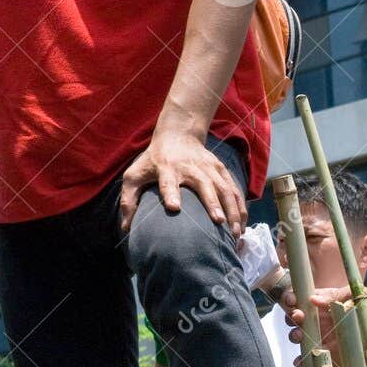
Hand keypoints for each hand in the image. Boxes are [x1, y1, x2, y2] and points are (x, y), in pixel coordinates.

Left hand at [119, 130, 246, 236]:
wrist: (178, 134)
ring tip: (235, 232)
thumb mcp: (134, 175)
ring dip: (232, 209)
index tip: (174, 207)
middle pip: (203, 185)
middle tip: (219, 223)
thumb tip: (124, 229)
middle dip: (212, 203)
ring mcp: (209, 167)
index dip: (170, 193)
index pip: (168, 181)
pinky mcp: (221, 169)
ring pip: (224, 188)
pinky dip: (240, 206)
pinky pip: (234, 189)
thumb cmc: (152, 160)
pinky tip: (242, 224)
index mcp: (166, 167)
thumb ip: (128, 200)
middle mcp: (190, 167)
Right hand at [285, 285, 347, 366]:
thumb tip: (313, 300)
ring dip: (296, 336)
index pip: (303, 299)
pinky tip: (300, 361)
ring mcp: (326, 334)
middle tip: (298, 318)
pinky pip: (315, 355)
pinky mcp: (332, 350)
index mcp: (325, 301)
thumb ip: (333, 298)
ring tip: (300, 337)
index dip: (293, 299)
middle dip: (293, 318)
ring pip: (303, 336)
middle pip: (299, 318)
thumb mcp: (354, 295)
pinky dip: (304, 359)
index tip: (292, 301)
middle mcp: (322, 317)